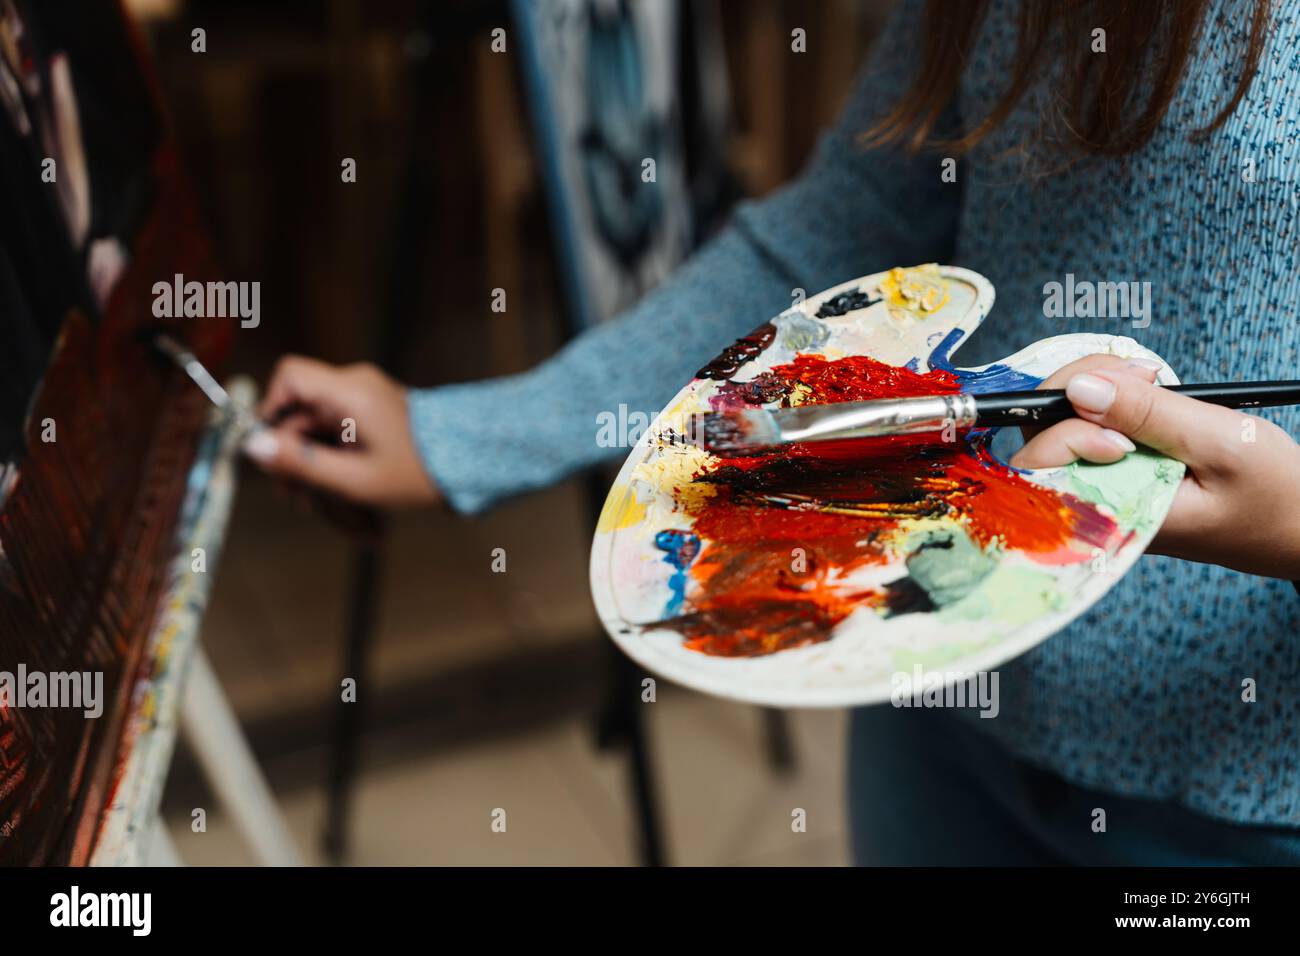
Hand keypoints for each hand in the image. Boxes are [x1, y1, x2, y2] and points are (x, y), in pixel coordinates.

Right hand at [243, 356, 440, 507]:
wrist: (470, 465)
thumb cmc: (418, 473)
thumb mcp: (355, 479)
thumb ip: (302, 463)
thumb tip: (252, 448)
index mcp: (349, 391)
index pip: (290, 376)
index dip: (271, 409)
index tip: (271, 449)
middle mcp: (355, 385)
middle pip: (301, 410)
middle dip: (292, 452)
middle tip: (292, 495)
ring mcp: (366, 397)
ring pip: (317, 425)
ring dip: (311, 461)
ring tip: (313, 502)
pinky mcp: (373, 412)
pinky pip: (338, 429)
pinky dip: (331, 457)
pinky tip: (334, 490)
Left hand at [1009, 354, 1299, 578]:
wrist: (1299, 526)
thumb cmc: (1274, 495)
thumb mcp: (1222, 444)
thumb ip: (1150, 415)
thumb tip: (1080, 387)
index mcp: (1115, 514)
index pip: (1042, 463)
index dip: (1067, 423)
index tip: (1119, 402)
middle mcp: (1097, 504)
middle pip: (1041, 437)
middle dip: (1078, 390)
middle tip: (1137, 374)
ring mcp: (1103, 488)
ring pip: (1062, 427)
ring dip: (1096, 390)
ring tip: (1148, 380)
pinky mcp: (1116, 472)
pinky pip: (1089, 430)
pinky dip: (1111, 401)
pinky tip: (1145, 392)